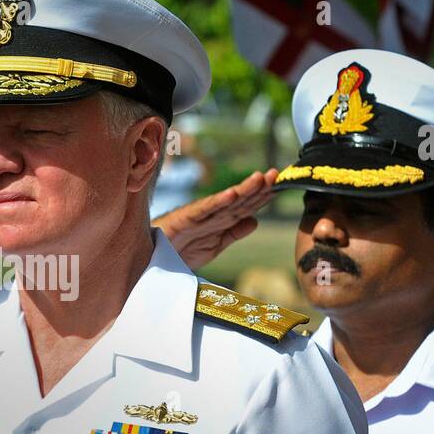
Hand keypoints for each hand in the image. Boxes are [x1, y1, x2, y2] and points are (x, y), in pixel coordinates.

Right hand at [153, 168, 278, 269]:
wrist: (151, 259)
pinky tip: (232, 194)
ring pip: (225, 201)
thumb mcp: (214, 245)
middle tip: (277, 174)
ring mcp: (199, 216)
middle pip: (240, 200)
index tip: (282, 185)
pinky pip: (204, 210)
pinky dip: (218, 201)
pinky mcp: (185, 219)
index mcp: (220, 221)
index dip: (264, 196)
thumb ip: (233, 233)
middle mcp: (212, 215)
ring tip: (260, 177)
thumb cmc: (179, 250)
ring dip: (243, 189)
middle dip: (259, 188)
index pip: (246, 207)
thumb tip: (254, 220)